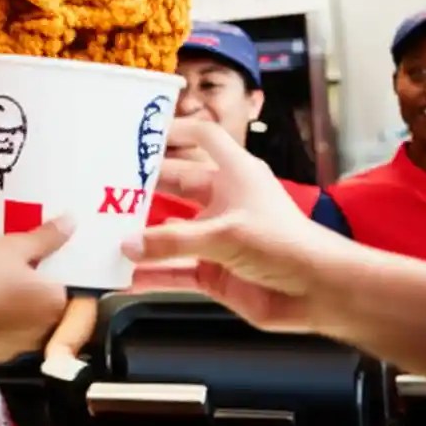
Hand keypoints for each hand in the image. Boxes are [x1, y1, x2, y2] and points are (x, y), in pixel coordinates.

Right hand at [0, 217, 72, 367]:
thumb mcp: (12, 245)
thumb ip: (46, 237)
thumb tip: (71, 224)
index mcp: (56, 302)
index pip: (79, 289)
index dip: (65, 270)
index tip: (50, 256)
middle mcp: (42, 329)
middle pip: (48, 301)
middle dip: (34, 281)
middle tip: (14, 259)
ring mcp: (16, 346)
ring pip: (20, 315)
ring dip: (9, 297)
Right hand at [125, 119, 355, 332]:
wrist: (320, 292)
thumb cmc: (287, 245)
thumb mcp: (224, 234)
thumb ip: (172, 241)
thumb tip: (128, 245)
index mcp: (235, 174)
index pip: (203, 139)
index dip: (175, 132)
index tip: (140, 138)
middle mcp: (223, 201)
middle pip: (174, 187)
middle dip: (142, 191)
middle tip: (105, 191)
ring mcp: (216, 238)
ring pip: (168, 233)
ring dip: (141, 237)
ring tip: (105, 237)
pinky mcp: (214, 272)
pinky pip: (174, 271)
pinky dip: (152, 275)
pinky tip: (126, 280)